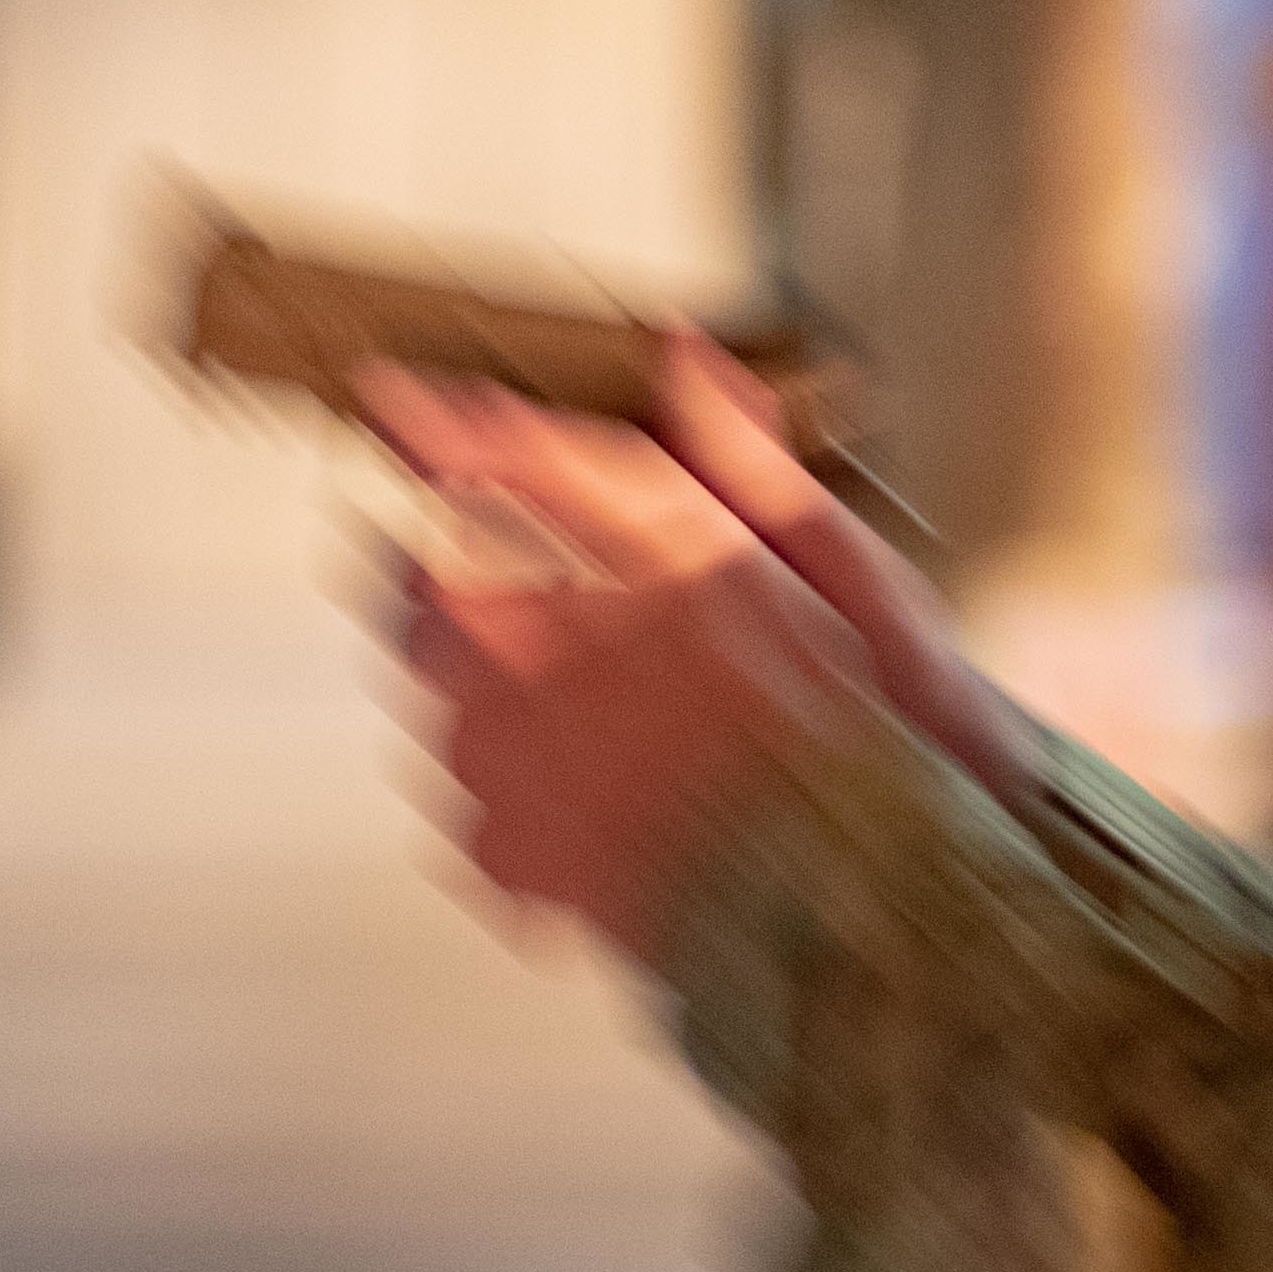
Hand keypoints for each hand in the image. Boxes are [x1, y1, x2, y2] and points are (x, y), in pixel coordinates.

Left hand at [367, 334, 1019, 961]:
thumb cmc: (873, 740)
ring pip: (422, 673)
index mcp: (625, 553)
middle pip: (413, 562)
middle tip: (498, 564)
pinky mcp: (495, 845)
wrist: (857, 918)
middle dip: (444, 551)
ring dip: (467, 665)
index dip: (433, 423)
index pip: (481, 453)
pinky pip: (458, 784)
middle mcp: (538, 641)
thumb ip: (739, 459)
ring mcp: (498, 753)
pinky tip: (593, 788)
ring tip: (578, 700)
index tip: (399, 399)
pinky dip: (505, 775)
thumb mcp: (843, 570)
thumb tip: (680, 354)